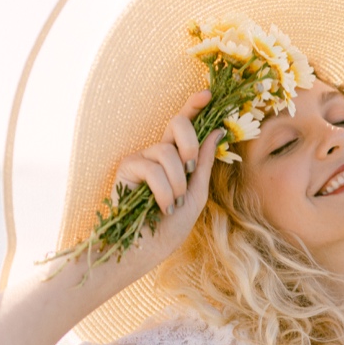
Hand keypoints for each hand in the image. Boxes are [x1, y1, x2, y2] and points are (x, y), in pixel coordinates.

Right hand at [109, 90, 223, 263]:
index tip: (208, 94)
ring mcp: (140, 159)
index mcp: (177, 159)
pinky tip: (162, 207)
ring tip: (174, 204)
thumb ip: (205, 163)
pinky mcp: (126, 168)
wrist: (142, 250)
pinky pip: (152, 167)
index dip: (194, 107)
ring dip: (177, 182)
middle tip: (191, 170)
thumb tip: (217, 130)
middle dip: (191, 144)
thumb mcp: (197, 194)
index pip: (184, 126)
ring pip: (166, 151)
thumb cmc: (169, 228)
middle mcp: (157, 153)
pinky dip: (164, 190)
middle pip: (176, 124)